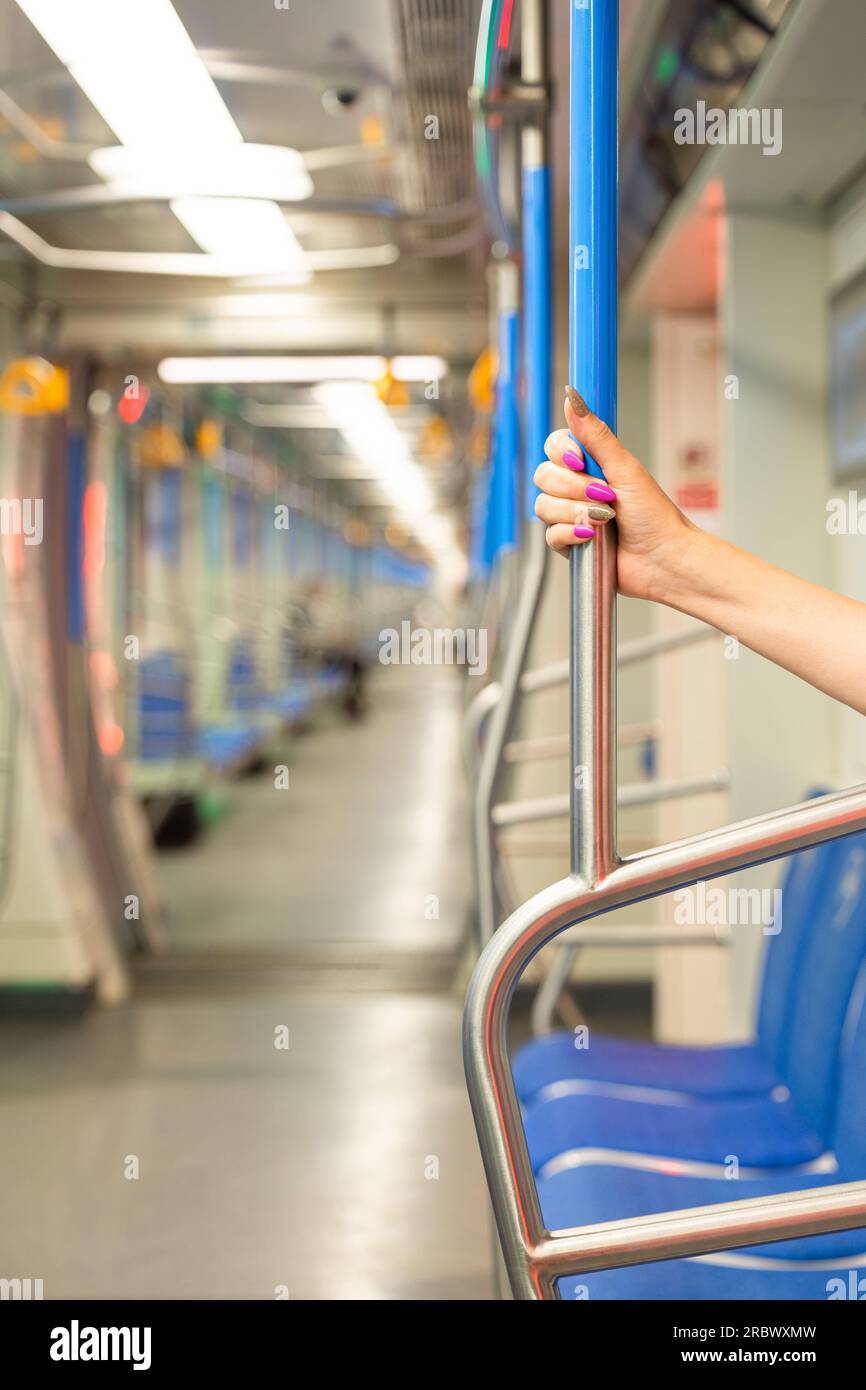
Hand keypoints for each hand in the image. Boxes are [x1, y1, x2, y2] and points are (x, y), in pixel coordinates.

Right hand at [533, 389, 697, 602]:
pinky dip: (571, 534)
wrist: (663, 558)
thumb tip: (573, 396)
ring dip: (575, 512)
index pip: (553, 446)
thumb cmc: (654, 514)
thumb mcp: (624, 467)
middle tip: (605, 495)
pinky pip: (549, 535)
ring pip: (543, 506)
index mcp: (590, 465)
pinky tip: (592, 537)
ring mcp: (570, 516)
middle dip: (574, 487)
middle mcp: (576, 488)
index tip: (581, 460)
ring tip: (605, 520)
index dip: (561, 453)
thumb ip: (595, 434)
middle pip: (543, 475)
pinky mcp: (568, 543)